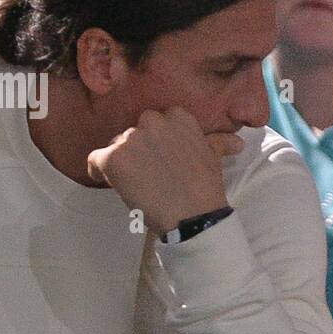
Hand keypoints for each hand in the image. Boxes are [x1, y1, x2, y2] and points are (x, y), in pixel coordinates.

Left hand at [86, 107, 242, 236]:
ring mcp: (130, 139)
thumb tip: (237, 142)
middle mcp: (152, 120)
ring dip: (123, 161)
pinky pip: (94, 160)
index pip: (157, 122)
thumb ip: (217, 143)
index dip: (157, 142)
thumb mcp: (212, 158)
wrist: (192, 216)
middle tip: (150, 174)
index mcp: (178, 116)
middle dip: (139, 149)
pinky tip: (113, 184)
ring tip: (137, 183)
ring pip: (116, 145)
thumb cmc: (204, 188)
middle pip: (135, 132)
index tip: (163, 161)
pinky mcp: (113, 158)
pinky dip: (99, 172)